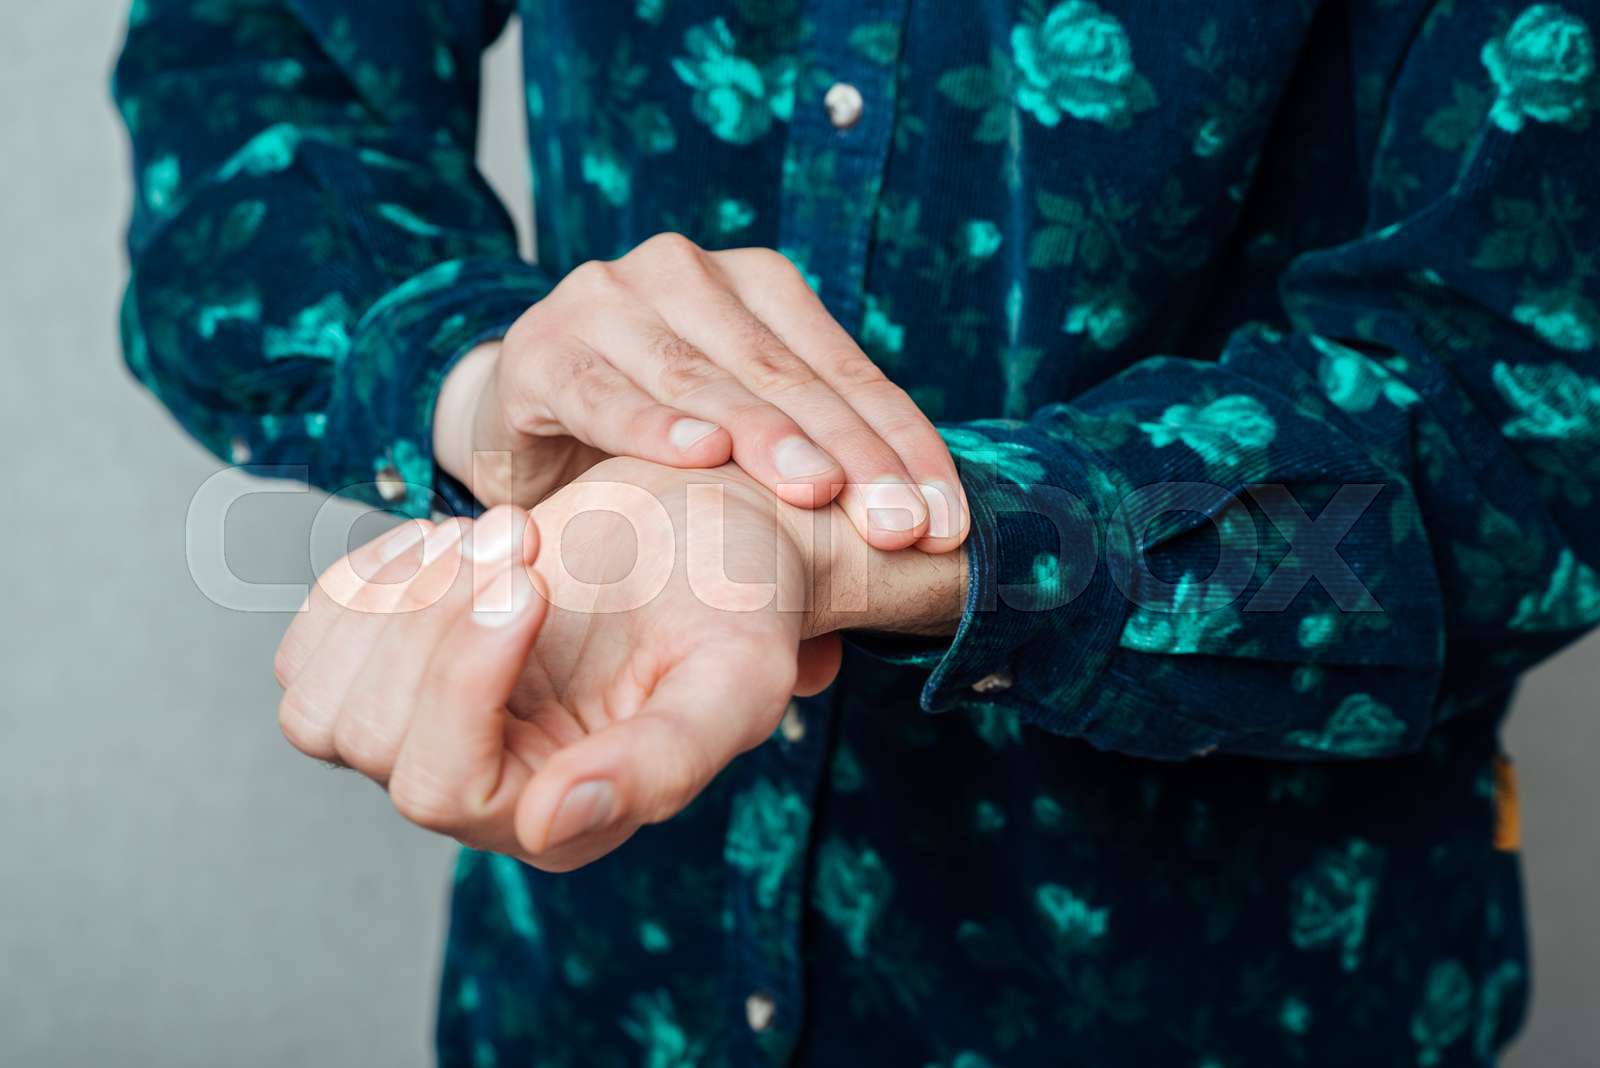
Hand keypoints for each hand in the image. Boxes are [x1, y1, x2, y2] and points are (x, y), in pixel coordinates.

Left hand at [275, 458, 959, 869]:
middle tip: (520, 531)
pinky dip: (362, 582)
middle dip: (434, 621)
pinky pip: (310, 648)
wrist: (709, 533)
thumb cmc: (735, 605)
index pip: (445, 788)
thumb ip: (663, 761)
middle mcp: (480, 794)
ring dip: (395, 601)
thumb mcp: (736, 680)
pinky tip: (445, 542)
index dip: (463, 680)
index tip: (531, 579)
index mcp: (560, 821)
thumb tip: (550, 823)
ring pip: (320, 706)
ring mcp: (425, 734)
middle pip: (372, 742)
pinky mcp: (387, 670)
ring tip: (492, 535)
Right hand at [432, 232, 966, 552]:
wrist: (517, 418)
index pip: (847, 370)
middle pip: (785, 372)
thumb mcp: (731, 459)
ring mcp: (610, 299)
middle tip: (898, 523)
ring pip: (701, 373)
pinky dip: (651, 421)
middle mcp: (688, 274)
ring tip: (817, 489)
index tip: (946, 523)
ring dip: (762, 434)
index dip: (902, 445)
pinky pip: (601, 387)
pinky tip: (699, 455)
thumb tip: (830, 663)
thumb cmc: (648, 441)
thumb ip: (790, 521)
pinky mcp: (541, 347)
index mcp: (759, 287)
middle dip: (851, 452)